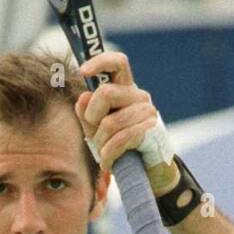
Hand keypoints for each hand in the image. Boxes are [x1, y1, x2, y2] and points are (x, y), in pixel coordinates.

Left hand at [76, 50, 177, 191]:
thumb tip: (84, 96)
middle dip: (92, 116)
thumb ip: (86, 112)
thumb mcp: (95, 129)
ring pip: (110, 122)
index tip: (82, 71)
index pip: (118, 63)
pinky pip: (119, 140)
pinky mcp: (151, 131)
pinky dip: (108, 155)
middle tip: (94, 132)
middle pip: (105, 93)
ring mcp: (148, 112)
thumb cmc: (118, 146)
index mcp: (125, 89)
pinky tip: (108, 162)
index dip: (100, 62)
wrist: (144, 171)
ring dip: (100, 142)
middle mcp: (139, 96)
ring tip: (103, 151)